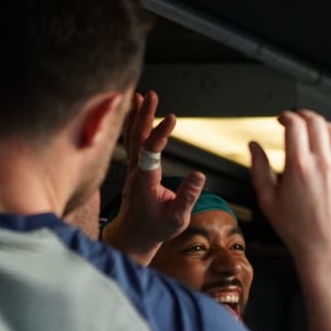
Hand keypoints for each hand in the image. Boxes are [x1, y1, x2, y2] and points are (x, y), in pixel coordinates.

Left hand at [100, 90, 205, 263]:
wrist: (132, 236)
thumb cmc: (156, 228)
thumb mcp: (178, 217)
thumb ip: (188, 196)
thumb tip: (199, 174)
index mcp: (145, 181)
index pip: (150, 151)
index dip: (160, 133)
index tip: (172, 117)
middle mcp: (135, 171)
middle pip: (137, 137)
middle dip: (144, 115)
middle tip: (151, 95)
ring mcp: (131, 168)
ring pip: (131, 137)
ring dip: (136, 115)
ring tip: (141, 96)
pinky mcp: (132, 168)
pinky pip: (130, 141)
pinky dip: (132, 125)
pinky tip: (135, 113)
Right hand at [250, 110, 330, 267]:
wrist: (328, 250)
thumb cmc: (299, 231)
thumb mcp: (268, 200)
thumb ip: (258, 168)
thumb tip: (254, 147)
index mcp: (299, 166)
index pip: (296, 124)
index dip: (286, 116)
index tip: (281, 119)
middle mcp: (323, 164)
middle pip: (317, 121)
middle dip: (303, 115)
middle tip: (296, 119)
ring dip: (322, 124)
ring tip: (312, 129)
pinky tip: (326, 150)